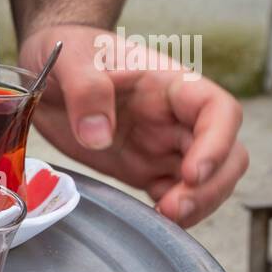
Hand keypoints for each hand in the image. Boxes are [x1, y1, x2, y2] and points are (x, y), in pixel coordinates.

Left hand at [19, 25, 248, 227]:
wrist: (46, 65)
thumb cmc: (69, 50)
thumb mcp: (68, 59)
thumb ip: (86, 90)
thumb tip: (99, 135)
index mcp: (170, 84)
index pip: (218, 111)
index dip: (218, 143)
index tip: (193, 171)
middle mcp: (175, 117)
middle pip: (225, 154)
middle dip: (212, 186)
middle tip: (175, 209)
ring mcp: (162, 145)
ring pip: (206, 180)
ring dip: (197, 204)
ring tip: (165, 219)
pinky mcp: (144, 168)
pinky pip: (174, 194)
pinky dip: (173, 211)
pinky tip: (153, 221)